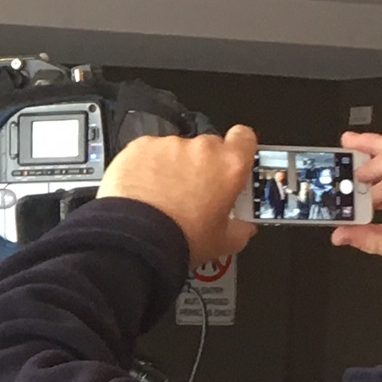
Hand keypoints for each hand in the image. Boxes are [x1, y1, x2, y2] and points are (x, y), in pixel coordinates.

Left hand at [99, 124, 258, 263]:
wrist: (137, 239)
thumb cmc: (180, 238)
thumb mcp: (222, 242)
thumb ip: (240, 229)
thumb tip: (243, 229)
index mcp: (230, 166)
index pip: (244, 138)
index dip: (237, 149)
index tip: (230, 162)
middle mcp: (202, 149)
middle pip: (207, 147)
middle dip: (202, 165)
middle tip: (192, 192)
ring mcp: (170, 145)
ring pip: (175, 150)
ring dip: (171, 167)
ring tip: (160, 198)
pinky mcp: (140, 147)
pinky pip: (147, 153)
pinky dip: (144, 167)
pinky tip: (141, 191)